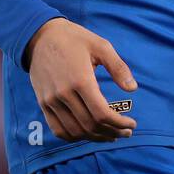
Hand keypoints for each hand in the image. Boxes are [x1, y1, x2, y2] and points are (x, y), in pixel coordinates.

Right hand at [23, 17, 138, 141]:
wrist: (41, 36)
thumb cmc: (74, 39)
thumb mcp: (101, 46)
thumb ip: (118, 68)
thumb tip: (133, 89)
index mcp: (81, 80)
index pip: (102, 114)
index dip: (119, 123)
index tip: (131, 125)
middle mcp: (64, 94)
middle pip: (90, 125)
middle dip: (112, 132)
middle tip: (126, 133)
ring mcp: (51, 101)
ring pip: (75, 131)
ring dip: (96, 138)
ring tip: (111, 135)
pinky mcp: (43, 103)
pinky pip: (58, 129)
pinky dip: (75, 137)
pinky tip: (88, 134)